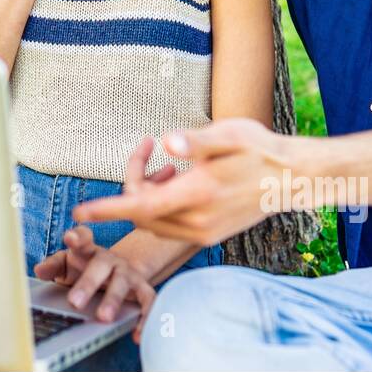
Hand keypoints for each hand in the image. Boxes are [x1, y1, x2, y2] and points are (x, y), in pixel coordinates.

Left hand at [33, 226, 155, 341]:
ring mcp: (128, 273)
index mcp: (89, 251)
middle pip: (101, 265)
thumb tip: (39, 270)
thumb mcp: (66, 265)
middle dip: (88, 282)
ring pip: (124, 282)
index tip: (70, 238)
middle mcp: (110, 259)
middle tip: (74, 302)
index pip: (83, 238)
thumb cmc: (84, 268)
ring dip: (114, 299)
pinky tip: (136, 335)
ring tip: (103, 318)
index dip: (77, 237)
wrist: (116, 272)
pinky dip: (145, 318)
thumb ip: (53, 266)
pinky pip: (148, 302)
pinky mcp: (142, 289)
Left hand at [72, 119, 292, 245]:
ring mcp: (203, 232)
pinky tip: (178, 180)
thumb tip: (168, 140)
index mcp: (198, 194)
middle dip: (132, 187)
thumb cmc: (260, 150)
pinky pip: (169, 227)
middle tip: (148, 150)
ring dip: (146, 198)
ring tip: (168, 166)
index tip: (80, 212)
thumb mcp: (228, 135)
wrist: (292, 179)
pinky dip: (161, 207)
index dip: (107, 209)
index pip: (141, 207)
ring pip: (154, 222)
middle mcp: (197, 221)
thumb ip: (195, 140)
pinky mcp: (208, 235)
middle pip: (142, 214)